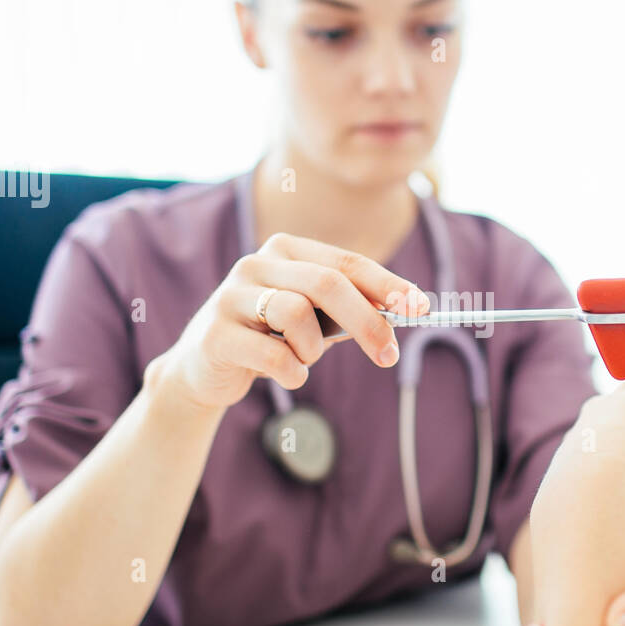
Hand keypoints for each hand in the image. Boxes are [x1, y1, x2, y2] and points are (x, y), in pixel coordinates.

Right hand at [146, 232, 428, 410]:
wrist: (203, 369)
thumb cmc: (271, 337)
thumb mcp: (314, 317)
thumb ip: (352, 308)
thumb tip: (409, 308)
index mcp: (285, 250)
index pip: (347, 263)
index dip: (387, 284)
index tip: (421, 307)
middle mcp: (256, 264)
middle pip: (327, 283)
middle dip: (367, 321)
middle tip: (389, 355)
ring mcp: (231, 297)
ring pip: (297, 316)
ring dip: (314, 350)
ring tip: (302, 360)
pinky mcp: (216, 335)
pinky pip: (274, 356)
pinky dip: (293, 373)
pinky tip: (287, 376)